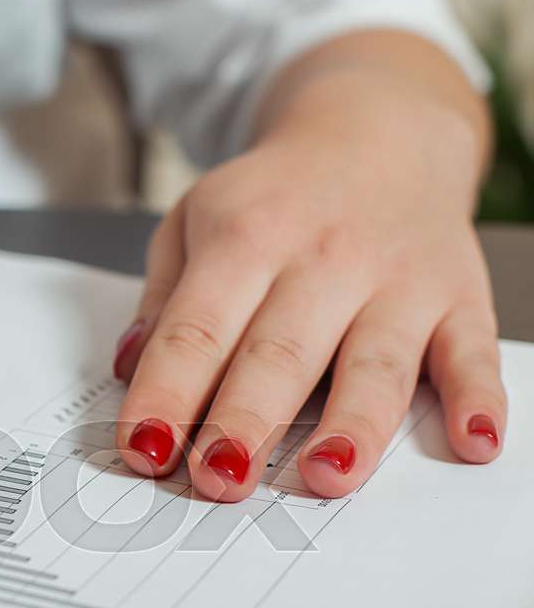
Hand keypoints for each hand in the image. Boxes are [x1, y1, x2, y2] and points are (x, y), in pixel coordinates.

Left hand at [113, 85, 502, 500]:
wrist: (377, 128)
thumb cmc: (272, 198)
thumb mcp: (195, 222)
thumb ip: (162, 300)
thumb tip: (129, 367)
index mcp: (244, 240)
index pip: (197, 332)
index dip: (167, 394)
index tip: (143, 451)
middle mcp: (323, 259)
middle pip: (279, 355)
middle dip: (247, 422)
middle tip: (218, 480)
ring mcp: (397, 281)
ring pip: (374, 363)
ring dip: (353, 424)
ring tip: (325, 476)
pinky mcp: (459, 297)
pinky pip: (471, 352)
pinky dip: (478, 399)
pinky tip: (470, 442)